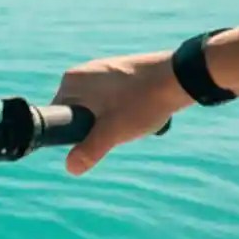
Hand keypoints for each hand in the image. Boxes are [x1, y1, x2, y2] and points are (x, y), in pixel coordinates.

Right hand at [51, 51, 191, 174]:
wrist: (181, 76)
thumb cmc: (143, 102)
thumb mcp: (113, 132)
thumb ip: (89, 151)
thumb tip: (71, 168)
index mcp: (70, 82)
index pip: (57, 117)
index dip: (74, 133)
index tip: (97, 135)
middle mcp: (81, 72)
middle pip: (77, 113)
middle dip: (95, 126)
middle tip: (118, 128)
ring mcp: (100, 69)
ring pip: (96, 107)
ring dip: (111, 119)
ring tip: (133, 117)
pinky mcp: (118, 71)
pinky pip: (109, 97)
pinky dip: (122, 108)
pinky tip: (140, 109)